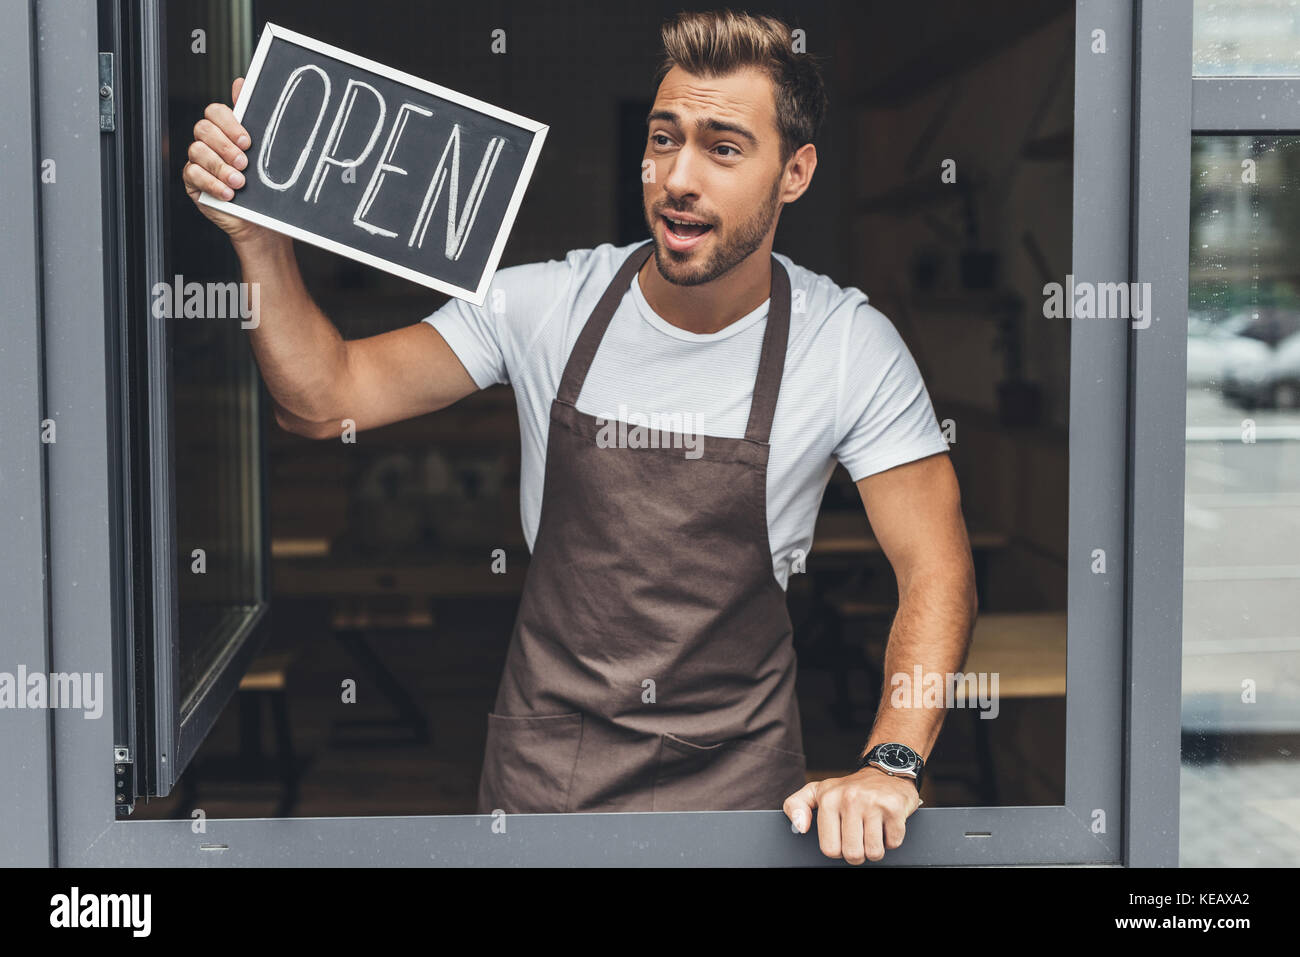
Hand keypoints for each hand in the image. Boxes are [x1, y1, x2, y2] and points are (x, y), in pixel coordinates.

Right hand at [182, 77, 272, 244]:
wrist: (258, 219)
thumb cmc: (260, 185)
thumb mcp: (261, 151)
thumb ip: (251, 118)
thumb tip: (241, 83)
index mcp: (225, 130)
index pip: (215, 112)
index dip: (228, 123)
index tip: (246, 141)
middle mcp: (209, 143)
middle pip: (203, 129)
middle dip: (224, 146)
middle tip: (243, 163)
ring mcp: (198, 161)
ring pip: (197, 151)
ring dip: (220, 167)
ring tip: (239, 182)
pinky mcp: (193, 181)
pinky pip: (194, 174)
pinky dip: (212, 184)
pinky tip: (228, 193)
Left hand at [784, 767, 922, 863]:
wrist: (886, 770)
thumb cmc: (850, 788)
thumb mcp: (817, 791)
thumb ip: (796, 806)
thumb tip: (800, 827)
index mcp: (828, 799)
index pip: (830, 849)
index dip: (838, 850)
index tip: (842, 837)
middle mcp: (849, 798)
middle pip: (853, 853)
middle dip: (858, 852)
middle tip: (860, 837)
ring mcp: (873, 802)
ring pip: (874, 852)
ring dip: (876, 847)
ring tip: (873, 830)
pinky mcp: (894, 807)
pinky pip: (893, 843)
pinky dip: (891, 839)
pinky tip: (886, 824)